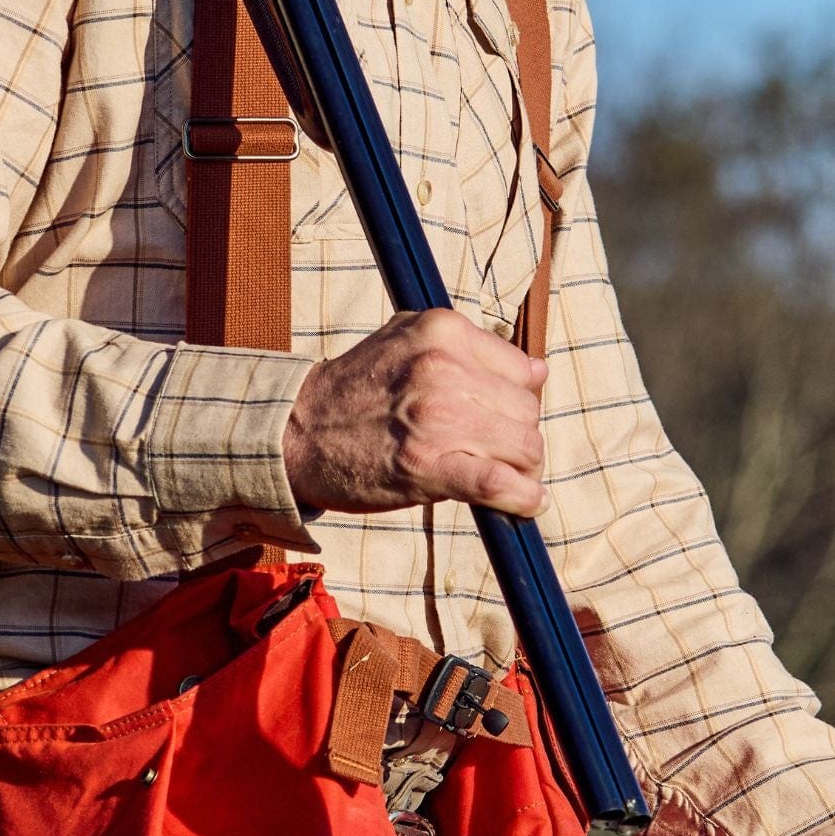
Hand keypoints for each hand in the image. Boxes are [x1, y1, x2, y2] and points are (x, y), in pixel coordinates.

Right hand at [283, 309, 547, 516]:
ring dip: (521, 471)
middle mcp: (443, 369)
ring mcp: (436, 417)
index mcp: (443, 332)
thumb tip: (536, 371)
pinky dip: (521, 498)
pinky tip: (522, 503)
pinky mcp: (428, 465)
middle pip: (527, 413)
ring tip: (502, 478)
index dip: (519, 401)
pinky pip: (499, 483)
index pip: (525, 371)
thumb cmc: (355, 390)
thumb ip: (470, 346)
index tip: (502, 420)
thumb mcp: (406, 338)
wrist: (298, 432)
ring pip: (524, 447)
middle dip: (519, 438)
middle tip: (496, 454)